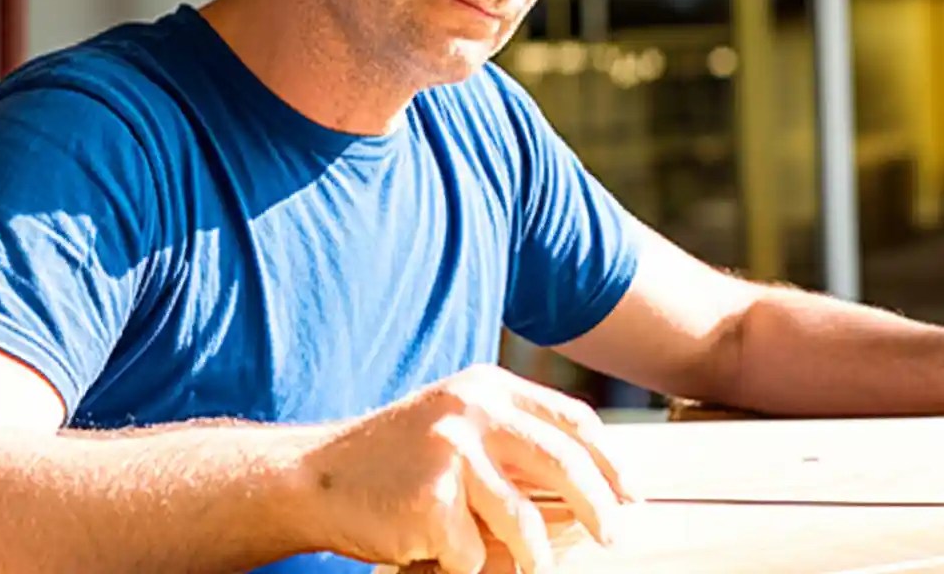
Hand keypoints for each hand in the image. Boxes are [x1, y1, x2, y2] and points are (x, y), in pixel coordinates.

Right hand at [300, 364, 638, 573]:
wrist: (313, 477)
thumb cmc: (391, 460)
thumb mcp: (454, 423)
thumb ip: (510, 433)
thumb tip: (590, 475)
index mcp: (486, 387)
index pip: (571, 421)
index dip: (609, 459)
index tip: (630, 491)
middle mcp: (474, 411)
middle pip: (564, 464)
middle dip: (600, 507)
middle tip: (613, 536)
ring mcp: (452, 454)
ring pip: (525, 522)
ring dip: (534, 556)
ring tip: (530, 567)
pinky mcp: (433, 500)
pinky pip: (473, 553)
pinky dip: (463, 565)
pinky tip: (436, 552)